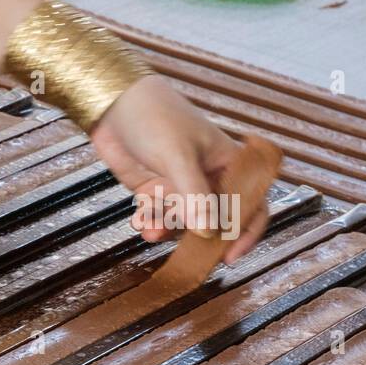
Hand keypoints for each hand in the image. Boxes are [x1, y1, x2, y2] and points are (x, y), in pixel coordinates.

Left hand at [89, 75, 268, 263]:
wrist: (113, 105)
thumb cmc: (156, 117)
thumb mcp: (178, 156)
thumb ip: (193, 194)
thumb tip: (208, 233)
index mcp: (229, 163)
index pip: (251, 202)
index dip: (246, 231)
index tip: (230, 256)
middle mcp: (208, 178)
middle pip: (217, 219)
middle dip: (202, 240)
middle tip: (188, 259)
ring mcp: (179, 186)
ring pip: (184, 222)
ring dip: (170, 231)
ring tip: (152, 230)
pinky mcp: (154, 191)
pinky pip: (159, 217)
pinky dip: (151, 224)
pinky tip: (142, 223)